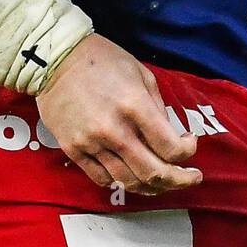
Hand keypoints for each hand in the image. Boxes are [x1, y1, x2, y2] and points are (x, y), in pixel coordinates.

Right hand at [36, 33, 202, 193]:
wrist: (55, 59)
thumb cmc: (102, 60)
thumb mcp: (141, 73)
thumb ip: (158, 107)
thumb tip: (171, 135)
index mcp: (134, 105)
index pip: (170, 148)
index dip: (187, 152)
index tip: (189, 145)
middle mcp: (114, 129)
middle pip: (153, 173)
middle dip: (179, 180)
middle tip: (191, 178)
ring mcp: (91, 143)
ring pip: (128, 181)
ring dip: (153, 187)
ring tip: (164, 182)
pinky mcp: (73, 150)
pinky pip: (102, 178)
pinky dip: (121, 182)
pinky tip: (132, 176)